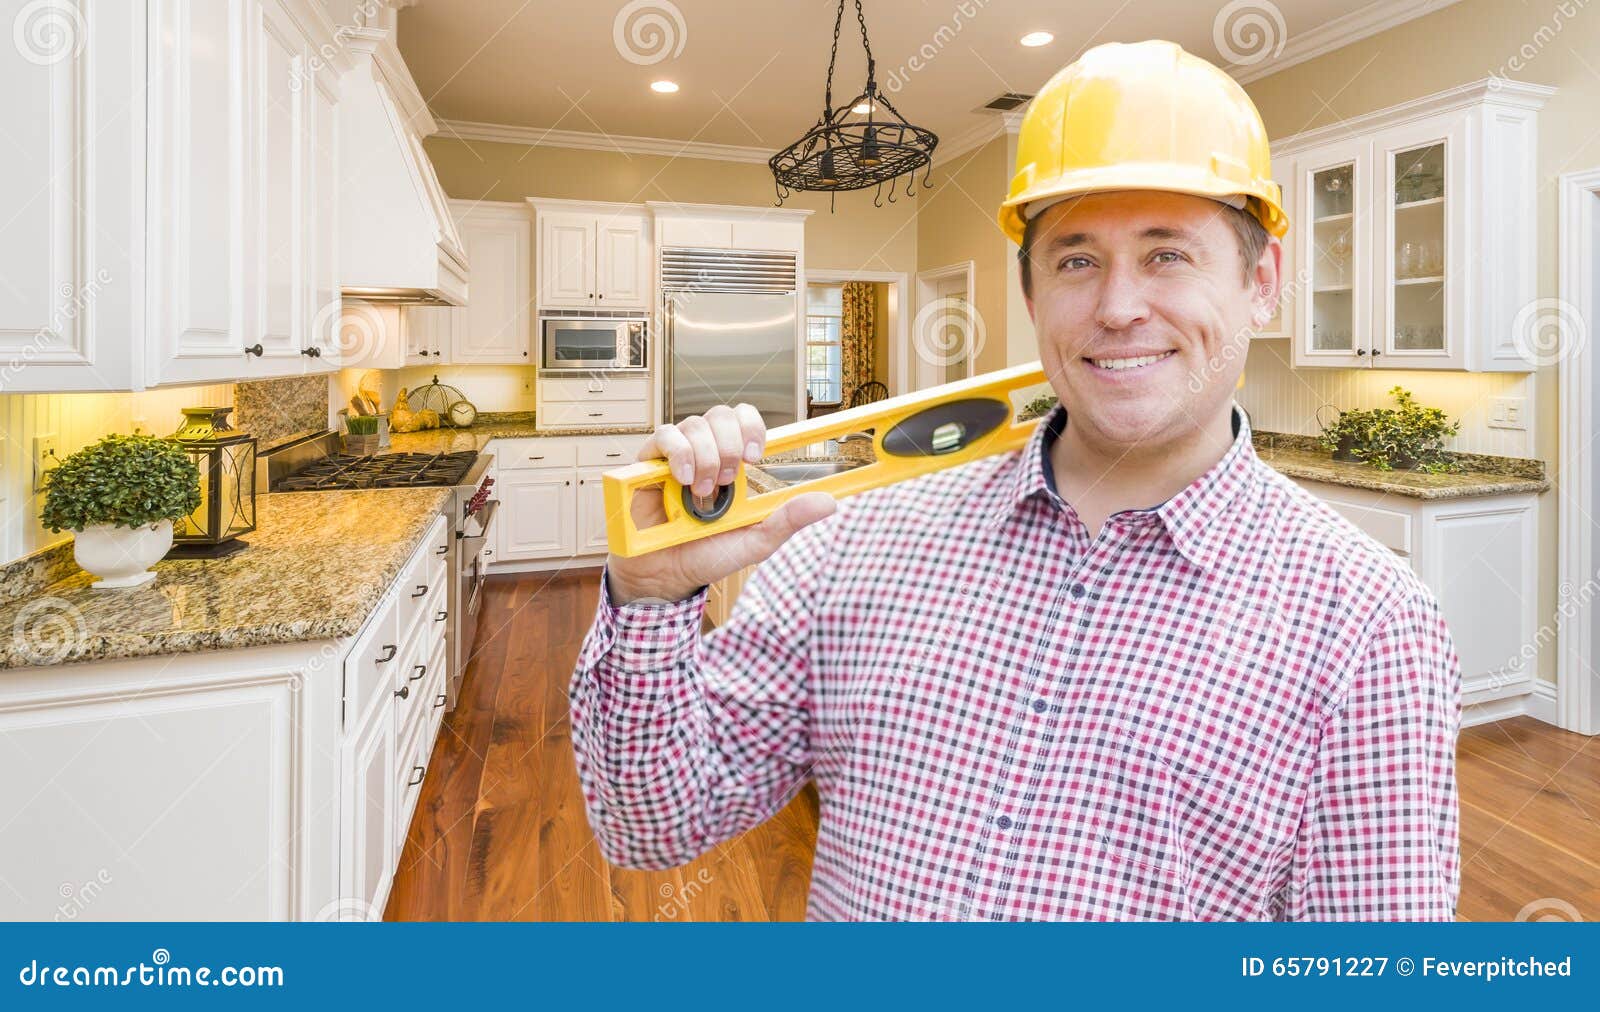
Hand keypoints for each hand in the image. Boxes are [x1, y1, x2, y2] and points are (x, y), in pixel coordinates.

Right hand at [605, 403, 836, 604]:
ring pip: (695, 424)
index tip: (756, 455)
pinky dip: (678, 453)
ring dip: (704, 456)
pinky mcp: (648, 463)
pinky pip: (664, 437)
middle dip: (729, 445)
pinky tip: (682, 478)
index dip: (752, 426)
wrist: (664, 575)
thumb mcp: (754, 541)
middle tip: (727, 482)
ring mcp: (677, 456)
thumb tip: (828, 503)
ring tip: (702, 492)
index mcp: (732, 464)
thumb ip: (787, 520)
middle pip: (722, 415)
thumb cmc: (705, 555)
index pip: (745, 420)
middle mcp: (705, 452)